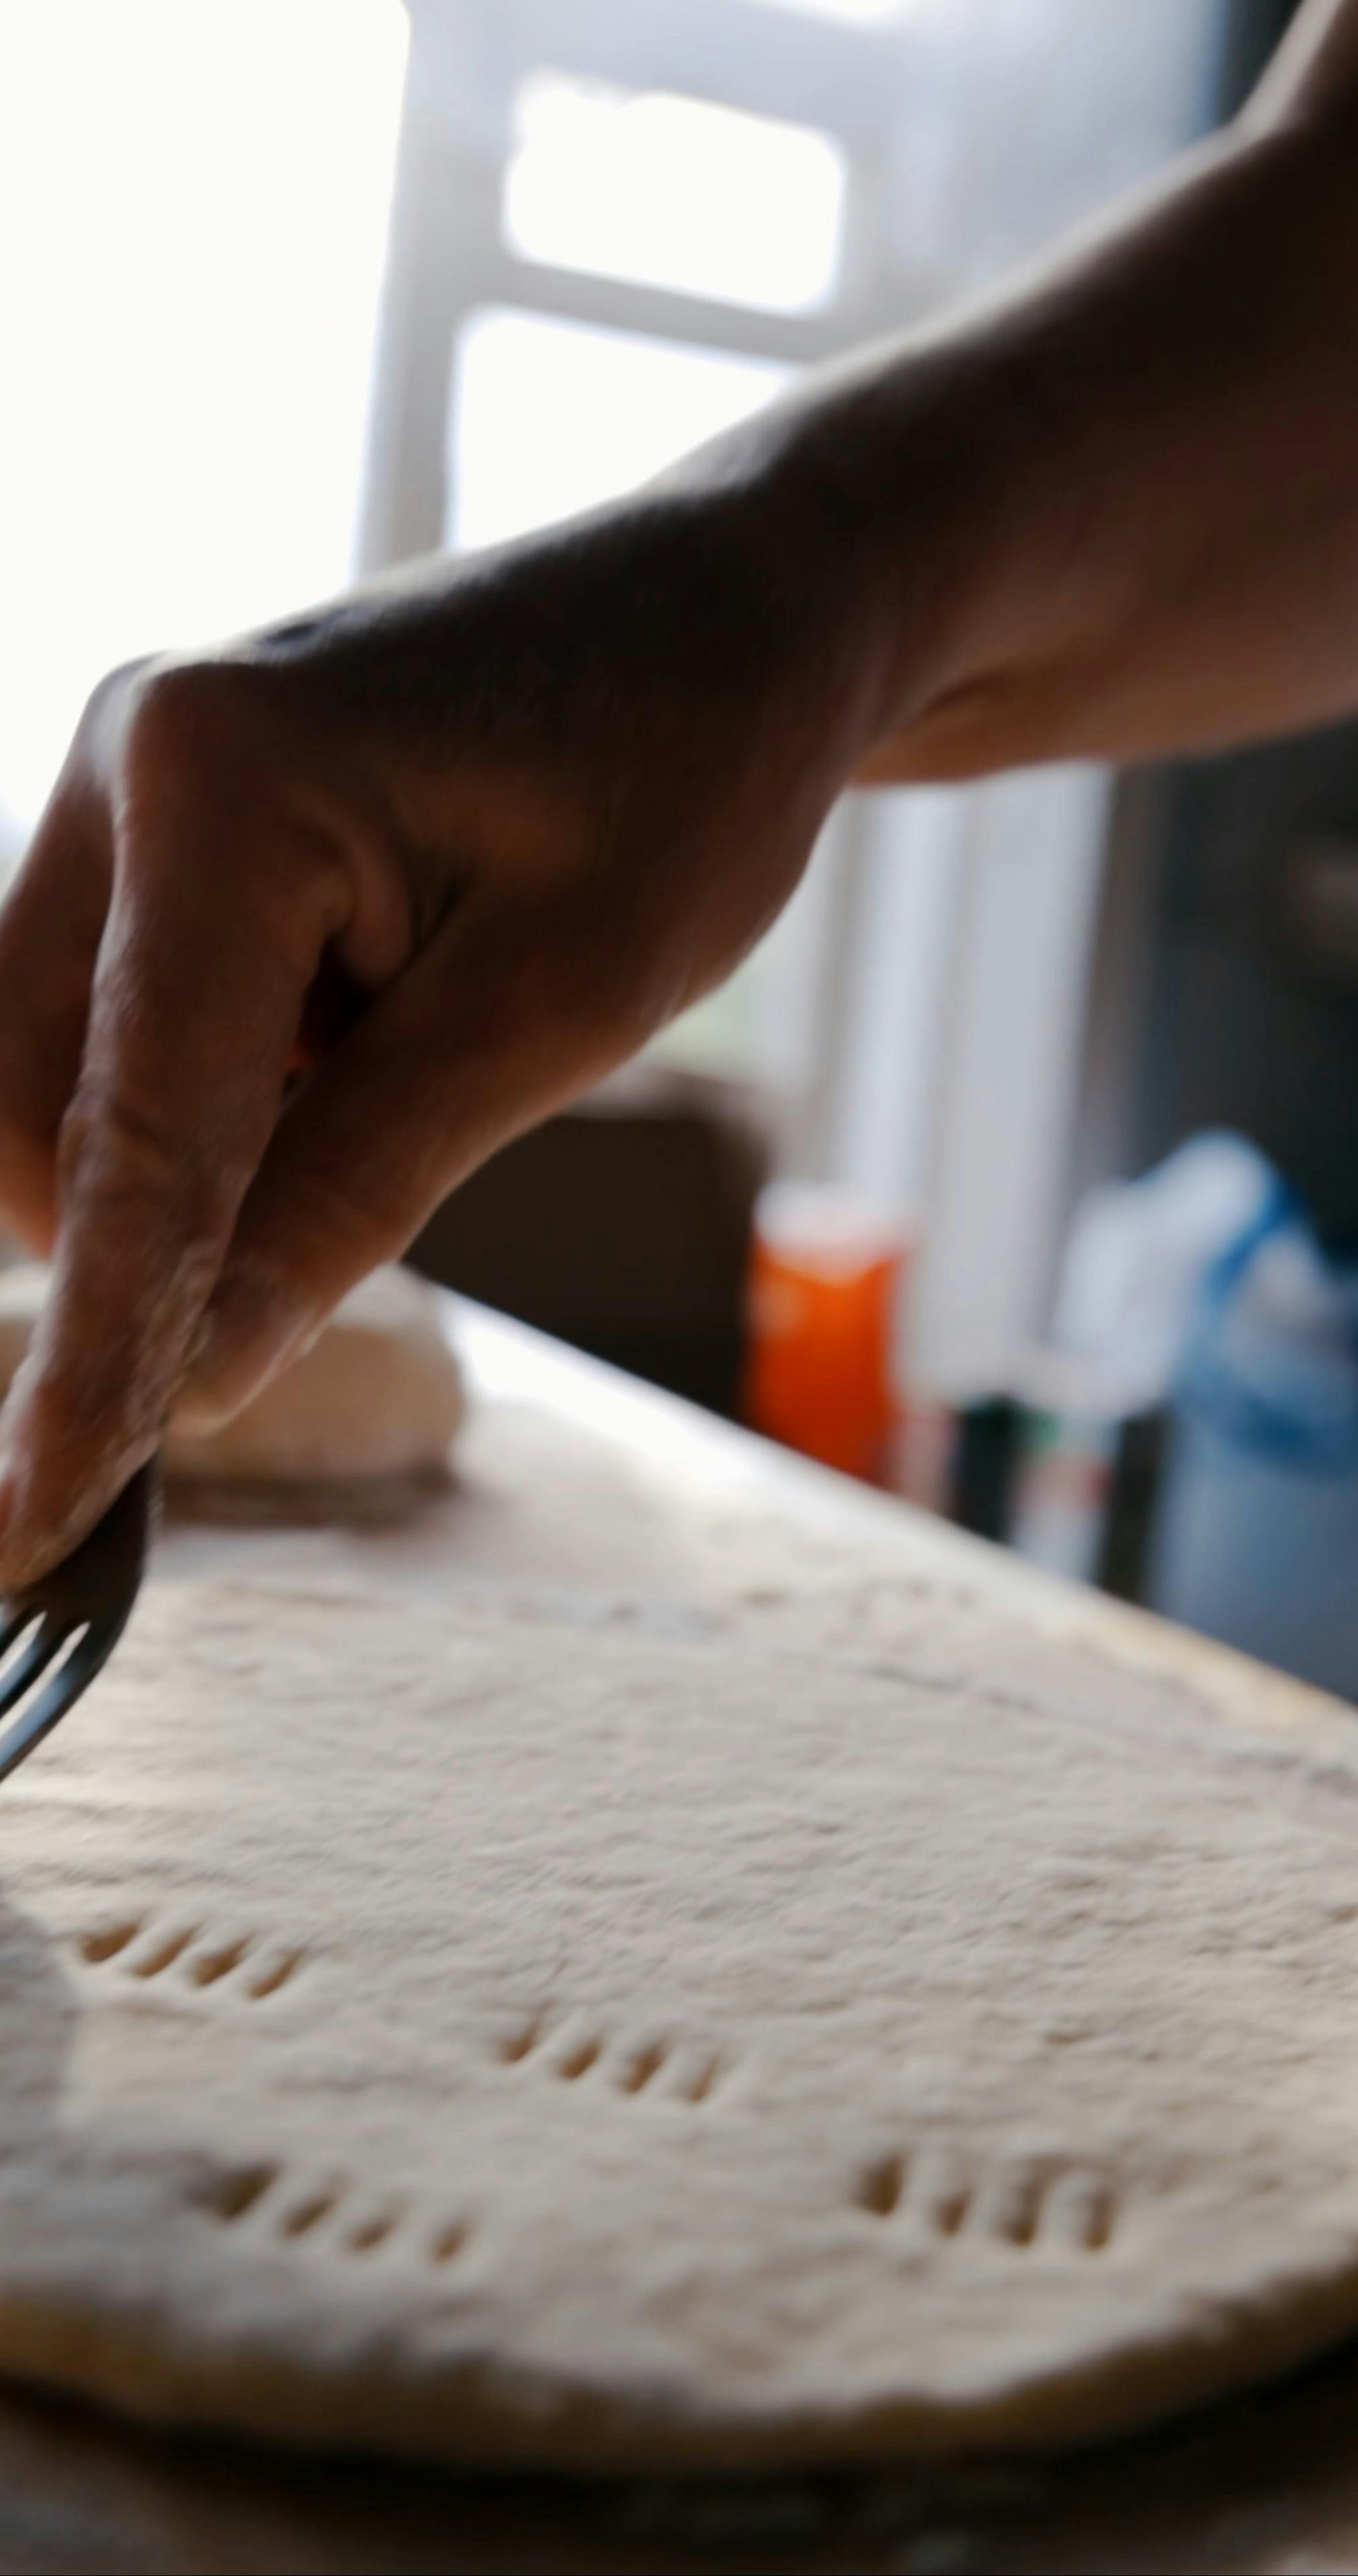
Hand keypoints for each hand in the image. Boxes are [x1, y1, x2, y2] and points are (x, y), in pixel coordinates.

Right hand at [0, 467, 883, 1580]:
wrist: (738, 611)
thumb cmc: (689, 779)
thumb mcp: (555, 1010)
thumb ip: (357, 1187)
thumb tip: (202, 1373)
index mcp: (213, 787)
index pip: (136, 1137)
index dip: (98, 1353)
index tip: (45, 1525)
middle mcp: (121, 760)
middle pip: (39, 1117)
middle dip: (146, 1240)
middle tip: (338, 1241)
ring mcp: (126, 781)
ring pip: (62, 1079)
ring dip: (194, 1161)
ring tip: (414, 1065)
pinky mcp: (161, 817)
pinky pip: (125, 1021)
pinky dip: (221, 1095)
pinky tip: (380, 1025)